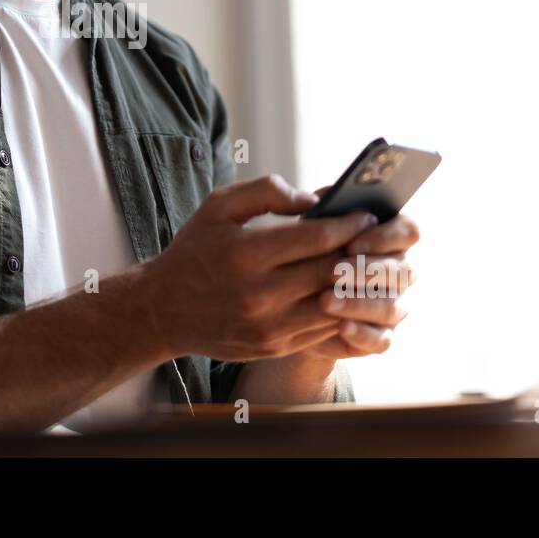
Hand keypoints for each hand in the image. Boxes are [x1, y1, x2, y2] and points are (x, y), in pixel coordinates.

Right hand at [144, 174, 396, 361]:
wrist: (163, 309)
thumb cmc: (195, 250)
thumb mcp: (218, 207)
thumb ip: (265, 191)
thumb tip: (312, 199)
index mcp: (246, 253)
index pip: (317, 238)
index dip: (349, 225)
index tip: (365, 215)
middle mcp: (259, 293)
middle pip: (331, 271)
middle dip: (359, 252)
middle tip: (374, 238)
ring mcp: (268, 325)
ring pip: (334, 304)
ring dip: (355, 284)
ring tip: (364, 265)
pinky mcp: (274, 347)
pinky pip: (322, 329)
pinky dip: (340, 310)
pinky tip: (344, 292)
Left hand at [296, 183, 420, 362]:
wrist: (292, 303)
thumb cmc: (307, 252)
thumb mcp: (312, 226)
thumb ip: (322, 208)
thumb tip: (319, 199)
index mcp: (390, 237)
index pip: (409, 231)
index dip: (386, 236)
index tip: (353, 242)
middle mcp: (399, 271)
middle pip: (401, 270)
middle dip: (367, 271)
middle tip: (334, 272)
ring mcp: (393, 305)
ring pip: (390, 306)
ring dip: (358, 302)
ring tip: (325, 300)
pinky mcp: (380, 336)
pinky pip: (381, 339)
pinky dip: (362, 333)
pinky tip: (340, 327)